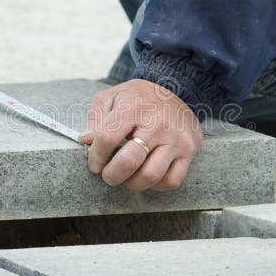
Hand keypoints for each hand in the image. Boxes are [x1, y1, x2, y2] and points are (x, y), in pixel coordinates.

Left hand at [79, 79, 202, 190]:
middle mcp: (157, 122)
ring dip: (132, 183)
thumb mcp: (113, 96)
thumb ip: (96, 117)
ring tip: (126, 177)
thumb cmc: (139, 97)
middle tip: (108, 175)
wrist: (177, 89)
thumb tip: (85, 140)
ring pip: (151, 175)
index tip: (94, 163)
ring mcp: (176, 138)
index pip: (107, 138)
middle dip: (111, 175)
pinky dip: (155, 185)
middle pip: (129, 162)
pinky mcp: (189, 150)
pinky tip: (146, 175)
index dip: (95, 156)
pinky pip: (171, 181)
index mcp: (134, 106)